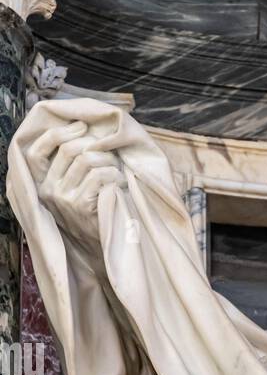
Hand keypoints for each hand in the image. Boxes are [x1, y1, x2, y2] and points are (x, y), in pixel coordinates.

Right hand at [28, 119, 126, 257]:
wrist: (104, 247)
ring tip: (118, 173)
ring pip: (86, 159)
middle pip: (68, 149)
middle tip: (112, 155)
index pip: (37, 150)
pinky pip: (100, 175)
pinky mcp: (80, 205)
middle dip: (95, 145)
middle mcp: (48, 190)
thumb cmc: (94, 213)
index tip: (82, 126)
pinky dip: (116, 176)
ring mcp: (63, 198)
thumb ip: (71, 165)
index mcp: (42, 183)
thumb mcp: (73, 189)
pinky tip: (121, 185)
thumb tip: (83, 130)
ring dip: (109, 162)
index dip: (59, 133)